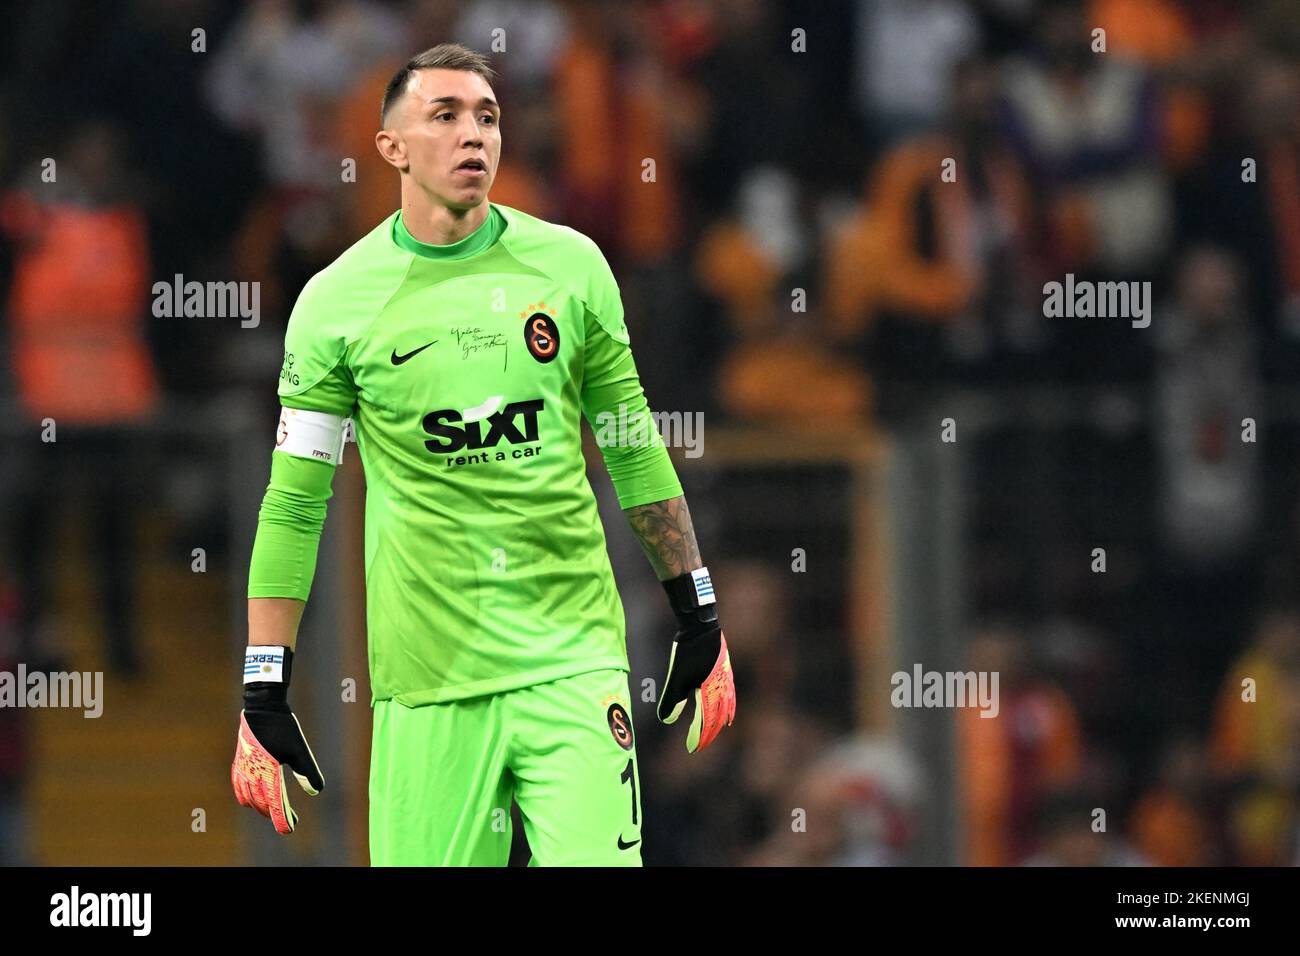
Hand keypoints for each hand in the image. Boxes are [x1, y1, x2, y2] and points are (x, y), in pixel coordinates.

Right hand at [231, 701, 323, 833]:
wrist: (262, 707)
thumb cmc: (283, 727)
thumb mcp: (300, 750)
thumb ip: (308, 772)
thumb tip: (316, 791)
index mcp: (268, 774)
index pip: (275, 805)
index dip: (282, 820)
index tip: (290, 829)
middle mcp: (252, 774)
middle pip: (261, 804)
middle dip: (274, 814)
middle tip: (288, 819)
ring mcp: (243, 768)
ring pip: (248, 797)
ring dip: (260, 806)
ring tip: (271, 810)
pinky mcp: (239, 760)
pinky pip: (238, 785)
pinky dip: (244, 795)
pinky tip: (249, 796)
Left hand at [659, 569, 735, 752]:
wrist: (701, 627)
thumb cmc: (688, 652)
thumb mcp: (677, 677)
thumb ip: (673, 700)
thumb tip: (667, 720)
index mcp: (711, 694)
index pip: (706, 723)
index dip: (699, 737)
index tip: (692, 748)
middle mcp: (722, 690)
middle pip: (718, 717)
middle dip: (709, 732)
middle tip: (700, 744)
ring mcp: (726, 680)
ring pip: (727, 706)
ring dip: (721, 719)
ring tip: (720, 728)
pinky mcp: (725, 671)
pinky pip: (729, 693)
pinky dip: (728, 704)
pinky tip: (725, 703)